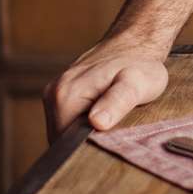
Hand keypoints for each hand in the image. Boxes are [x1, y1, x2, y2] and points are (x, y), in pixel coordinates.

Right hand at [43, 37, 168, 140]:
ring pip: (64, 132)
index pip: (65, 144)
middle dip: (86, 143)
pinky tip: (102, 115)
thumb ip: (117, 102)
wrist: (134, 44)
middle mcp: (53, 94)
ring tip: (110, 121)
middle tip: (114, 131)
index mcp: (66, 96)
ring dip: (84, 134)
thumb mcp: (137, 84)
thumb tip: (97, 122)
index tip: (109, 144)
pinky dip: (82, 125)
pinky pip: (66, 121)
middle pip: (62, 140)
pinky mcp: (60, 95)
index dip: (87, 149)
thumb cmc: (139, 64)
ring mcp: (54, 94)